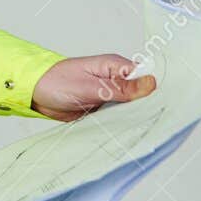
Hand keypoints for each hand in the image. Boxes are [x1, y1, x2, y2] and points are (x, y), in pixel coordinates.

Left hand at [31, 53, 155, 121]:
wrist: (33, 93)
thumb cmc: (55, 82)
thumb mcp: (90, 86)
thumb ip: (120, 88)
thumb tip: (150, 83)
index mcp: (115, 66)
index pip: (146, 77)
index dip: (157, 91)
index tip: (167, 107)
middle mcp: (115, 80)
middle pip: (142, 94)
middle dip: (148, 107)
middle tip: (157, 124)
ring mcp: (110, 95)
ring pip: (132, 107)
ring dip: (135, 117)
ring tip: (146, 131)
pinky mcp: (102, 108)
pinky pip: (118, 117)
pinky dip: (122, 124)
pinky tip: (129, 134)